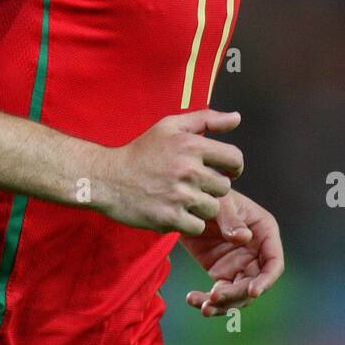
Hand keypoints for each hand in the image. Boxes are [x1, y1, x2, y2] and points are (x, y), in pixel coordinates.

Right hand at [90, 109, 244, 235]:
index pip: (235, 158)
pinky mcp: (170, 218)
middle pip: (225, 187)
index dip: (233, 166)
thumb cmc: (141, 151)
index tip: (224, 170)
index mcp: (191, 145)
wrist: (107, 178)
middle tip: (193, 185)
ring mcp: (179, 195)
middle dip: (212, 188)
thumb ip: (206, 119)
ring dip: (201, 207)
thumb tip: (237, 117)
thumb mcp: (170, 126)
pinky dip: (188, 223)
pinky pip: (197, 226)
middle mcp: (188, 169)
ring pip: (213, 208)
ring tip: (182, 198)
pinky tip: (174, 211)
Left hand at [182, 187, 283, 315]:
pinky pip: (218, 293)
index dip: (266, 281)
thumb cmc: (211, 194)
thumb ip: (231, 219)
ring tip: (203, 307)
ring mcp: (239, 265)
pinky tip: (193, 300)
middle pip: (254, 284)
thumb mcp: (221, 201)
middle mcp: (256, 252)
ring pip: (237, 294)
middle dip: (236, 295)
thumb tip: (243, 238)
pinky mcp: (221, 273)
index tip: (252, 292)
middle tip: (215, 297)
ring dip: (222, 304)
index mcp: (265, 233)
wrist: (187, 201)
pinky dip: (207, 301)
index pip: (273, 263)